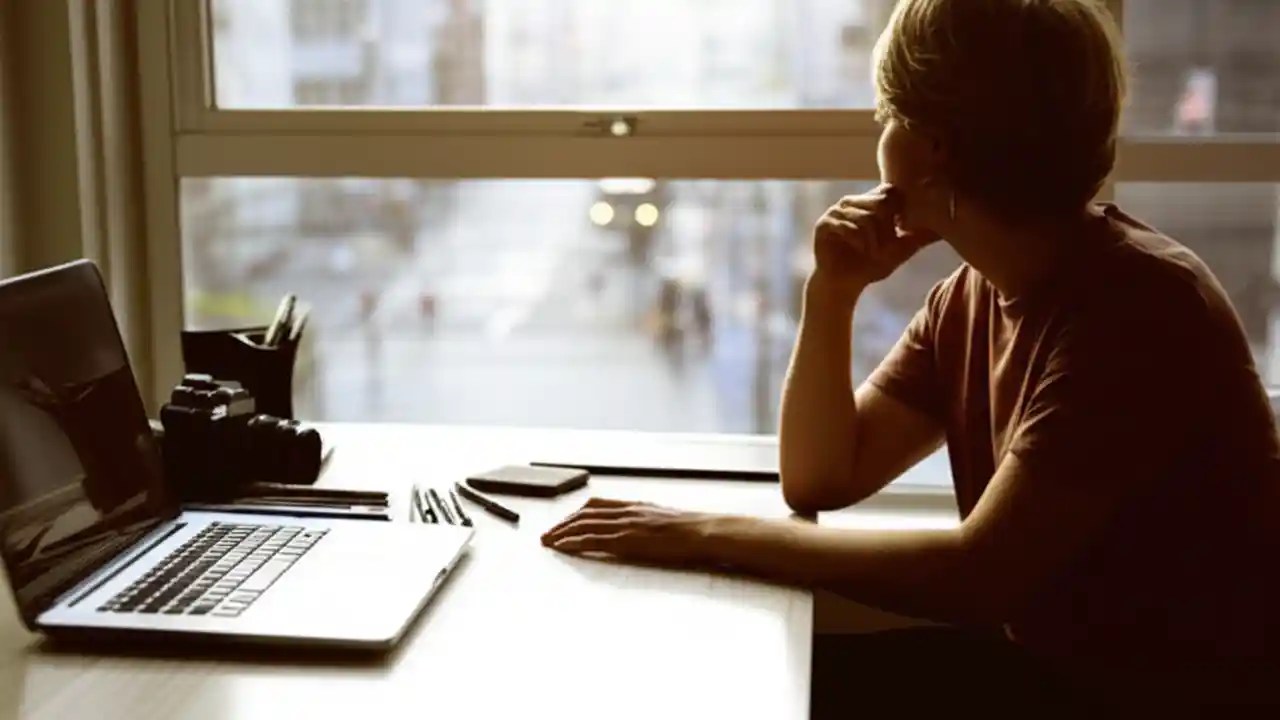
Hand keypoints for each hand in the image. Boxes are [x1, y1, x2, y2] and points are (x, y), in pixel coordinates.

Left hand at [541, 497, 720, 567]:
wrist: (702, 532)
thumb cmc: (692, 530)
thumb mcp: (666, 519)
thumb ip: (648, 521)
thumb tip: (641, 528)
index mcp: (635, 506)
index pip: (597, 505)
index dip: (576, 513)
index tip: (565, 522)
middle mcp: (626, 511)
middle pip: (584, 513)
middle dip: (563, 523)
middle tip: (547, 534)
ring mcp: (624, 525)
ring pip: (583, 525)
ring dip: (561, 533)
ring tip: (547, 542)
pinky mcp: (625, 541)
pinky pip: (591, 540)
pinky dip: (573, 543)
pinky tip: (562, 548)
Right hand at [811, 184, 938, 298]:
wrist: (843, 286)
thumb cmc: (870, 266)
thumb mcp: (900, 250)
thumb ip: (919, 236)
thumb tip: (947, 229)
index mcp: (868, 202)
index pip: (891, 191)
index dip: (899, 210)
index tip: (900, 232)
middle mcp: (851, 202)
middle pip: (881, 202)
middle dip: (888, 229)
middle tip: (883, 248)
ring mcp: (836, 211)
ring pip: (867, 217)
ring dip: (874, 240)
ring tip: (872, 253)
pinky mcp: (824, 224)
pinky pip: (849, 227)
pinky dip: (859, 242)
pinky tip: (860, 251)